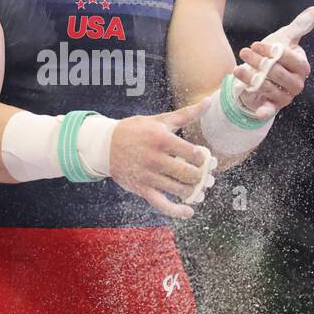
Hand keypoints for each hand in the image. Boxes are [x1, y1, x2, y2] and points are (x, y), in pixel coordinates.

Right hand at [109, 96, 216, 219]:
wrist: (105, 145)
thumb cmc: (136, 130)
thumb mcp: (159, 120)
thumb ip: (186, 114)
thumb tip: (208, 102)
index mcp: (161, 139)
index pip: (193, 153)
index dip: (204, 159)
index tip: (206, 161)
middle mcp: (154, 158)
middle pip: (188, 174)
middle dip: (202, 177)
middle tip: (207, 177)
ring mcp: (147, 176)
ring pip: (178, 190)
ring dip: (194, 193)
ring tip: (200, 191)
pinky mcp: (141, 189)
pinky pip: (162, 205)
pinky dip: (177, 211)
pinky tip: (189, 212)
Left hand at [232, 6, 313, 119]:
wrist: (258, 73)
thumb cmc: (274, 54)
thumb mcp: (285, 38)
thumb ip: (300, 26)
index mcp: (302, 66)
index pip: (291, 59)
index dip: (274, 52)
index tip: (256, 44)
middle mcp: (296, 83)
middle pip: (278, 73)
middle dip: (260, 62)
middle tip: (244, 52)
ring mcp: (285, 96)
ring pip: (269, 87)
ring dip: (251, 78)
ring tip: (237, 69)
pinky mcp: (272, 106)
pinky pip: (270, 110)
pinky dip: (265, 112)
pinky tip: (257, 111)